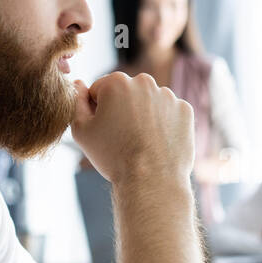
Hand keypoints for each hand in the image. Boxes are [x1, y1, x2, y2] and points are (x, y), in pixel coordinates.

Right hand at [70, 72, 193, 183]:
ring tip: (141, 141)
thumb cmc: (113, 157)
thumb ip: (76, 103)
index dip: (97, 110)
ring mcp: (168, 95)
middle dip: (123, 108)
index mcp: (117, 82)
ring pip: (149, 102)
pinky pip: (169, 113)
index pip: (100, 90)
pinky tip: (158, 142)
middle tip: (122, 136)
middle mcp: (145, 82)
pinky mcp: (185, 110)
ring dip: (144, 115)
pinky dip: (164, 124)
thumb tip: (79, 84)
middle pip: (127, 93)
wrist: (151, 181)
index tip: (104, 129)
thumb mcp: (82, 131)